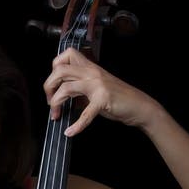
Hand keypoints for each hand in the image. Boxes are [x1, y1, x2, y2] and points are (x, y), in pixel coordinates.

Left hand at [43, 47, 162, 135]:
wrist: (140, 106)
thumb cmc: (118, 98)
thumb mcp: (96, 87)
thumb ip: (80, 86)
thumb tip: (61, 93)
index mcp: (90, 67)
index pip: (65, 56)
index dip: (54, 69)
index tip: (54, 85)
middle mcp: (92, 73)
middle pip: (60, 70)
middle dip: (49, 86)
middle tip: (50, 101)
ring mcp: (98, 85)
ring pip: (66, 87)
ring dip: (56, 103)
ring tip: (56, 115)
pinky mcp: (103, 100)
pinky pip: (85, 113)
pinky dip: (76, 125)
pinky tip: (71, 132)